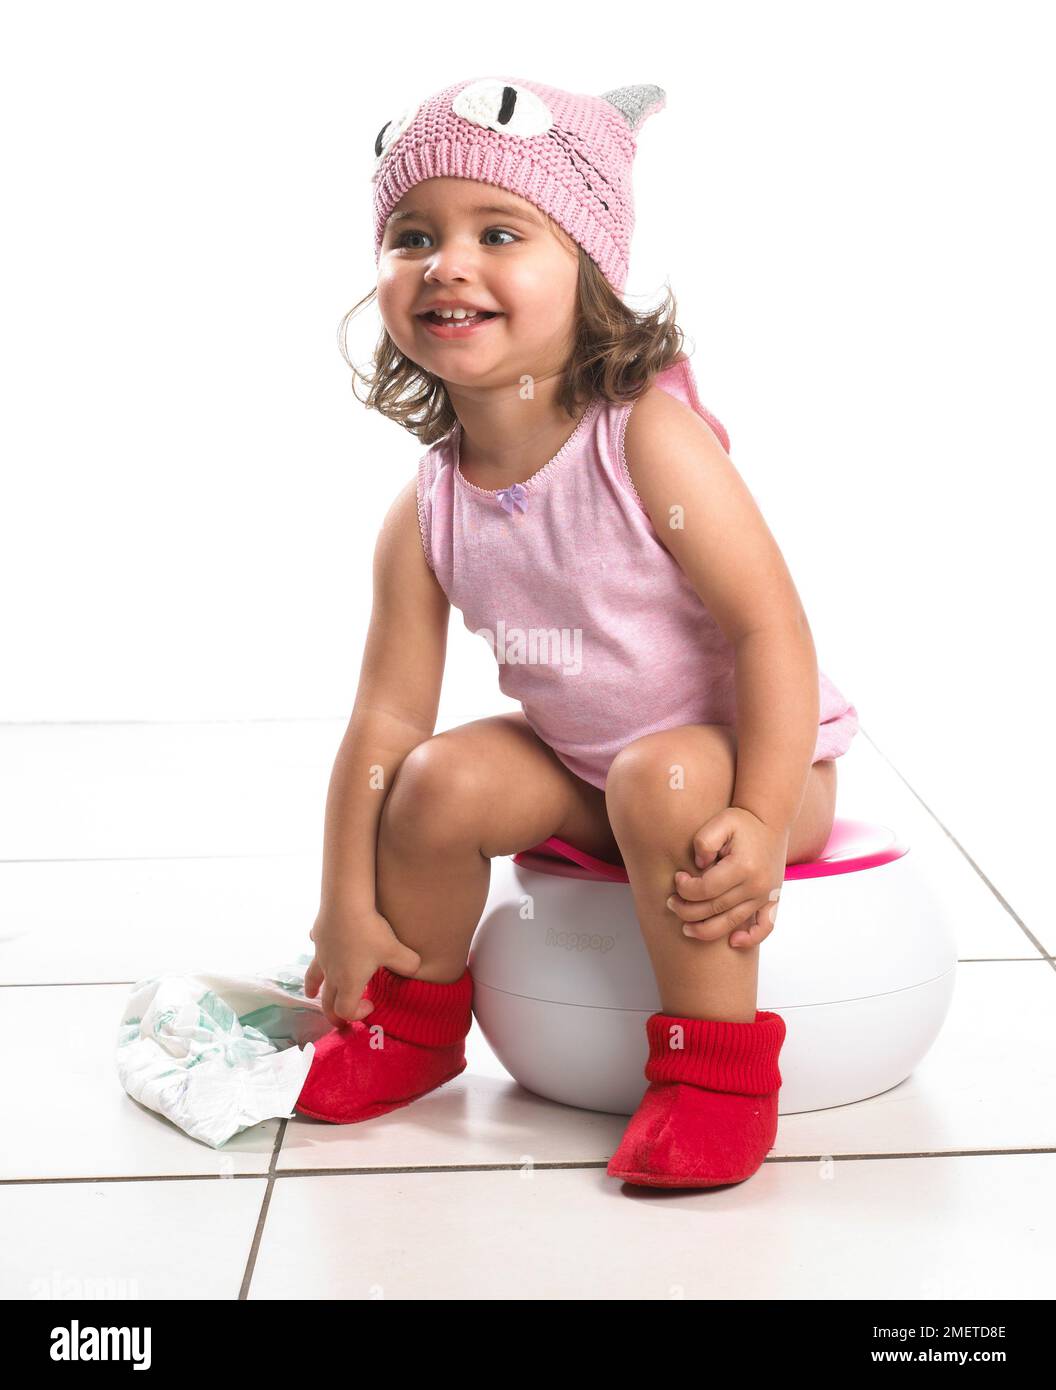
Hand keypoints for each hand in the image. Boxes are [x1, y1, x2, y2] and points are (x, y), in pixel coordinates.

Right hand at [305, 905, 421, 1028]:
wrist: (345, 902)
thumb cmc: (370, 931)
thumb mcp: (396, 951)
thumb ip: (409, 965)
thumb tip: (416, 970)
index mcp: (348, 982)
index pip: (345, 1011)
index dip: (357, 1015)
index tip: (371, 1004)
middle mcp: (331, 973)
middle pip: (326, 1002)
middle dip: (333, 1014)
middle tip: (339, 1019)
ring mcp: (321, 955)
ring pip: (313, 978)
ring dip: (313, 989)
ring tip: (311, 994)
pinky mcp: (318, 937)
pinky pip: (315, 949)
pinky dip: (318, 954)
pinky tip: (322, 948)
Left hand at [665, 806, 788, 948]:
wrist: (770, 820)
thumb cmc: (742, 821)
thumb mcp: (720, 822)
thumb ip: (704, 842)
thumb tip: (698, 867)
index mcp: (743, 867)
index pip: (706, 889)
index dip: (685, 888)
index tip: (677, 878)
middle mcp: (756, 886)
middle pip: (715, 909)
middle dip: (687, 910)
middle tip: (671, 903)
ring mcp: (765, 896)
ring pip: (732, 923)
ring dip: (705, 930)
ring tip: (686, 928)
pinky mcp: (772, 900)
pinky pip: (765, 927)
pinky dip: (750, 939)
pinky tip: (732, 942)